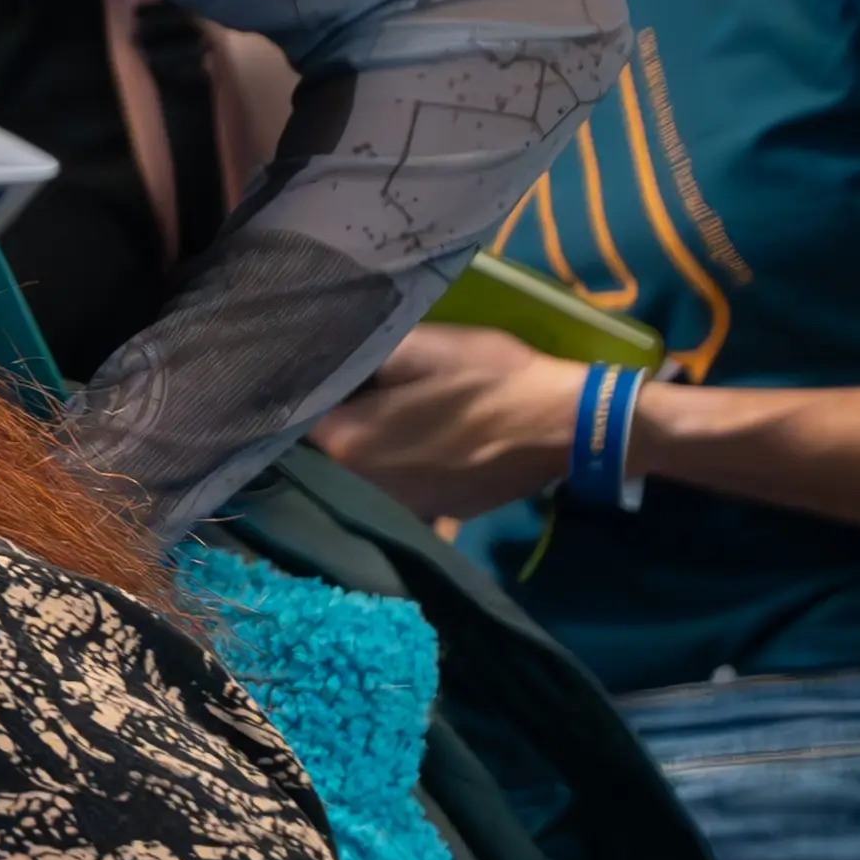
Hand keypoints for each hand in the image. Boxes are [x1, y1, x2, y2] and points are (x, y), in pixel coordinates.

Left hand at [319, 319, 586, 519]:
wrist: (565, 424)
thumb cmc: (491, 377)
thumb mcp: (421, 344)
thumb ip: (358, 354)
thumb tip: (315, 358)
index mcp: (348, 441)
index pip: (294, 420)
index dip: (301, 397)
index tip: (312, 379)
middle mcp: (360, 485)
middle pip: (322, 454)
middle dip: (327, 428)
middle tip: (350, 396)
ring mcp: (398, 507)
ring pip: (357, 478)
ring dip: (360, 455)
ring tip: (383, 422)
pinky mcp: (432, 516)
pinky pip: (395, 496)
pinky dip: (395, 477)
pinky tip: (412, 452)